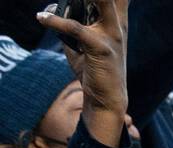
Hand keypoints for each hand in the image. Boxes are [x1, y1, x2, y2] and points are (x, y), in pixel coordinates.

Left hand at [38, 0, 128, 147]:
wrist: (108, 100)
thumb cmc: (96, 69)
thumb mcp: (82, 42)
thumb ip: (70, 22)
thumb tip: (52, 9)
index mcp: (117, 20)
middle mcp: (118, 24)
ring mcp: (112, 35)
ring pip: (100, 1)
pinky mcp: (101, 47)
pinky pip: (74, 28)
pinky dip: (54, 21)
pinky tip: (41, 17)